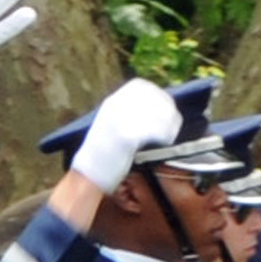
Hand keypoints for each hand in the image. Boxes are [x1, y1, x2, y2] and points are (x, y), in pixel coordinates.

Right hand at [70, 76, 184, 193]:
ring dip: (169, 126)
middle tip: (171, 128)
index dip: (158, 95)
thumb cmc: (105, 154)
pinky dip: (164, 136)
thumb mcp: (113, 123)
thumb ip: (129, 112)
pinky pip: (155, 130)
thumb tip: (160, 105)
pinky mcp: (126, 136)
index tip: (167, 109)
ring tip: (166, 138)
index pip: (140, 86)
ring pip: (159, 114)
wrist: (89, 175)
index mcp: (112, 102)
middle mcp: (115, 107)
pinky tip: (163, 144)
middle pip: (153, 99)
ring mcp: (120, 120)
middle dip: (168, 112)